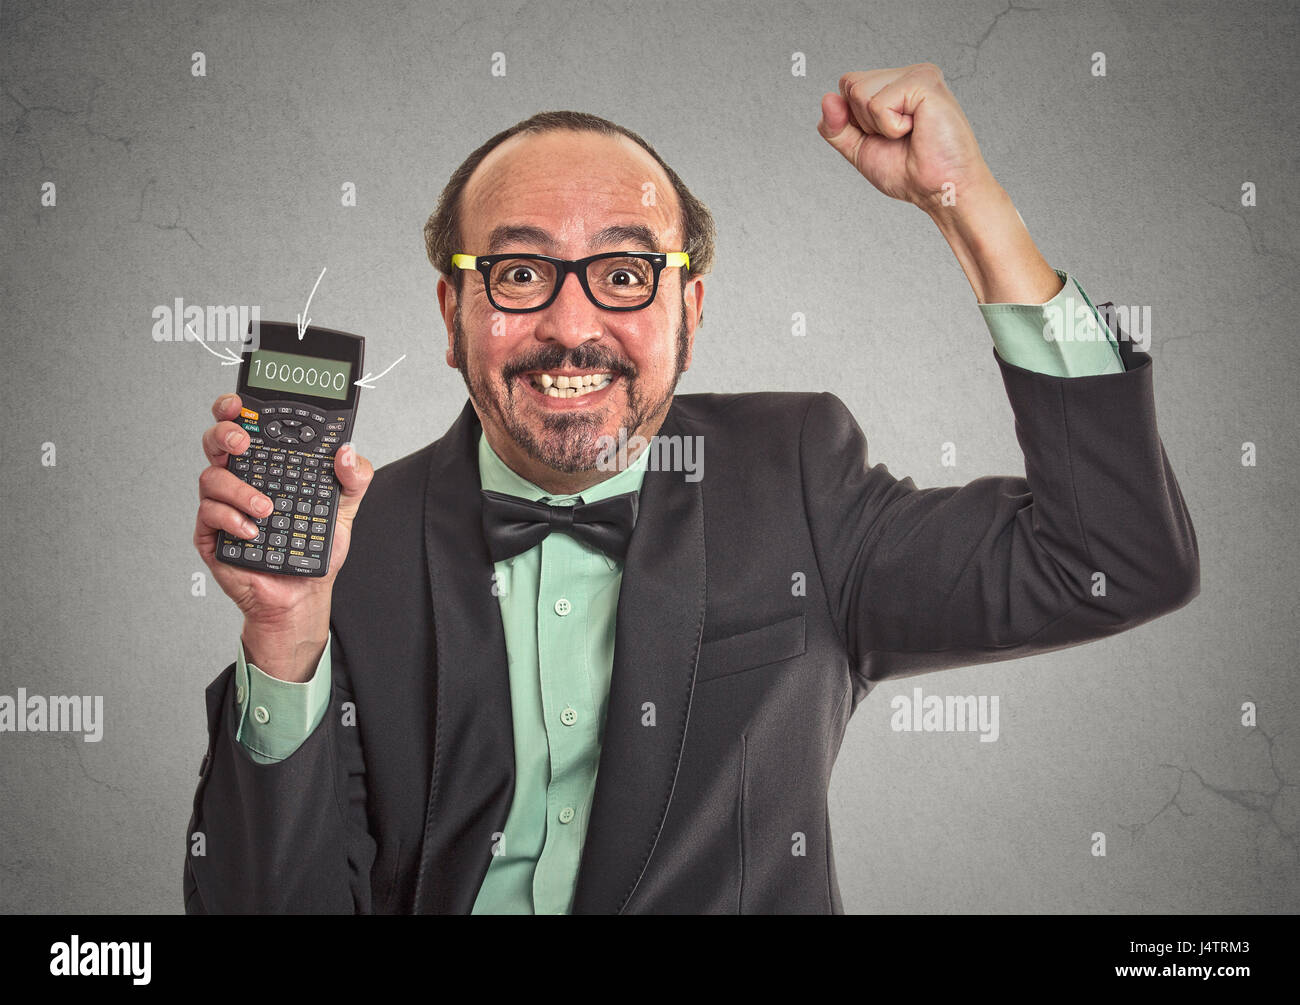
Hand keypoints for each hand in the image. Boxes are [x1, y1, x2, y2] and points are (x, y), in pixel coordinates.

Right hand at [193, 392, 373, 679]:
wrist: (303, 593)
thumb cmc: (315, 546)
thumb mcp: (345, 507)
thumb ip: (353, 476)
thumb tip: (345, 451)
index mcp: (270, 464)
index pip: (248, 425)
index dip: (237, 408)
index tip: (242, 402)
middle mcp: (243, 478)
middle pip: (217, 440)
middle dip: (224, 432)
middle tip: (244, 443)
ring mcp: (224, 504)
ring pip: (211, 477)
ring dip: (240, 489)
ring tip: (267, 509)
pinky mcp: (213, 532)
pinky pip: (209, 514)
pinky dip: (232, 520)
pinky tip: (254, 531)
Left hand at [817, 63, 993, 210]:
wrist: (939, 190)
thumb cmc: (910, 172)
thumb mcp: (859, 149)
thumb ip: (836, 127)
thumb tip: (826, 98)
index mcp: (894, 85)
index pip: (847, 85)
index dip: (853, 119)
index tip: (885, 137)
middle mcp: (907, 74)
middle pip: (849, 84)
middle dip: (863, 122)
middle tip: (899, 137)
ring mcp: (918, 74)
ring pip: (859, 92)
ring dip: (878, 126)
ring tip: (909, 133)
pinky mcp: (924, 81)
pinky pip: (878, 103)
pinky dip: (890, 127)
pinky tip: (916, 130)